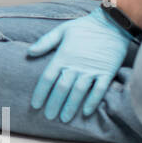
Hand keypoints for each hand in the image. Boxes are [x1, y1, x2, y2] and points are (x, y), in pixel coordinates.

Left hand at [27, 7, 133, 121]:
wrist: (112, 23)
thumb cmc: (85, 27)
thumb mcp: (62, 30)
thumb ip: (45, 42)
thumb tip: (29, 52)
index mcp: (63, 56)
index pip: (48, 78)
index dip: (40, 93)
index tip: (35, 104)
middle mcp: (76, 65)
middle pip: (62, 88)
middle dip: (54, 104)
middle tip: (48, 116)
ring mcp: (92, 70)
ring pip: (79, 92)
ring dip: (71, 106)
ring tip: (64, 118)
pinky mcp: (107, 72)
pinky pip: (99, 90)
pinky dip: (92, 101)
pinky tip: (86, 112)